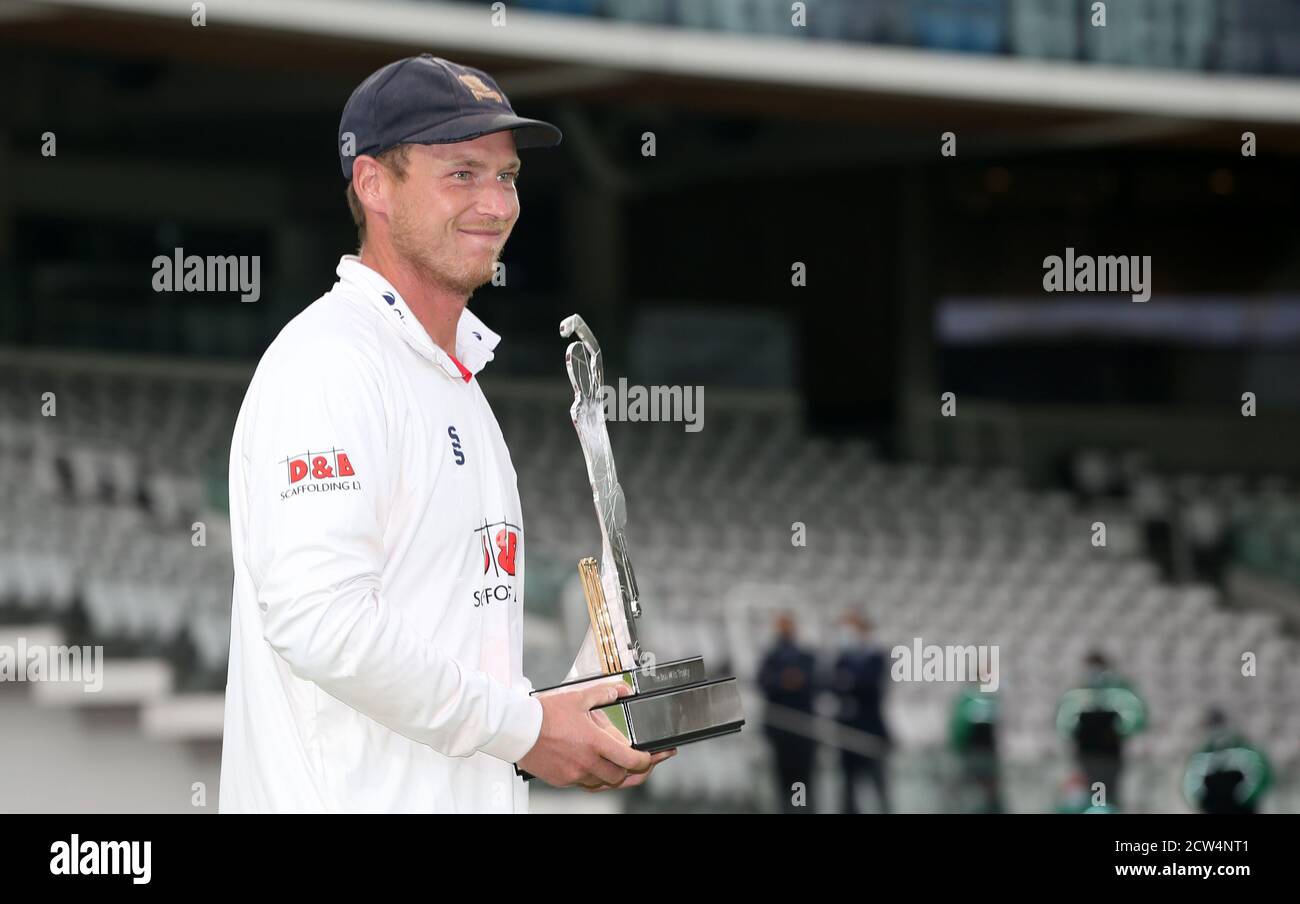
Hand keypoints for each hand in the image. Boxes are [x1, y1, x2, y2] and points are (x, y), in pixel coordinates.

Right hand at [516, 681, 656, 789]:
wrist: (517, 729)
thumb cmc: (544, 714)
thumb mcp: (578, 698)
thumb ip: (604, 693)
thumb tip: (621, 690)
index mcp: (594, 742)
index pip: (631, 760)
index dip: (646, 761)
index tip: (651, 757)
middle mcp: (586, 762)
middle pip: (620, 776)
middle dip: (631, 771)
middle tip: (637, 763)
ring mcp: (574, 774)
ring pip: (603, 784)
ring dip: (612, 776)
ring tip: (616, 766)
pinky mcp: (562, 780)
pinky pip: (584, 784)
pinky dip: (593, 778)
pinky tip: (594, 768)